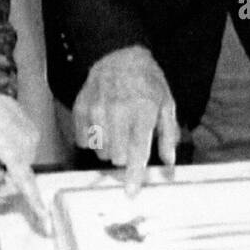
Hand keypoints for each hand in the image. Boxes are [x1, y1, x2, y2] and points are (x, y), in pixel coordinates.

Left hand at [0, 89, 50, 233]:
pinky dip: (12, 157)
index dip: (35, 204)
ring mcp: (33, 138)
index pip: (24, 183)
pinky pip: (24, 155)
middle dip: (3, 183)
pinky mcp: (34, 133)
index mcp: (11, 150)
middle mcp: (27, 145)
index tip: (46, 220)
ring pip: (21, 167)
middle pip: (20, 179)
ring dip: (6, 168)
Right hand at [74, 45, 178, 196]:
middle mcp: (117, 111)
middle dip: (124, 156)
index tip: (130, 192)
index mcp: (142, 111)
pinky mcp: (80, 109)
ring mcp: (96, 110)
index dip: (134, 175)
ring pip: (100, 151)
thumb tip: (169, 165)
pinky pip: (84, 141)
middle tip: (129, 141)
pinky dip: (93, 139)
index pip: (137, 151)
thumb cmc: (147, 82)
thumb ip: (168, 136)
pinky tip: (102, 125)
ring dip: (109, 148)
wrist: (118, 56)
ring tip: (116, 129)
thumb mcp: (166, 105)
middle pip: (116, 157)